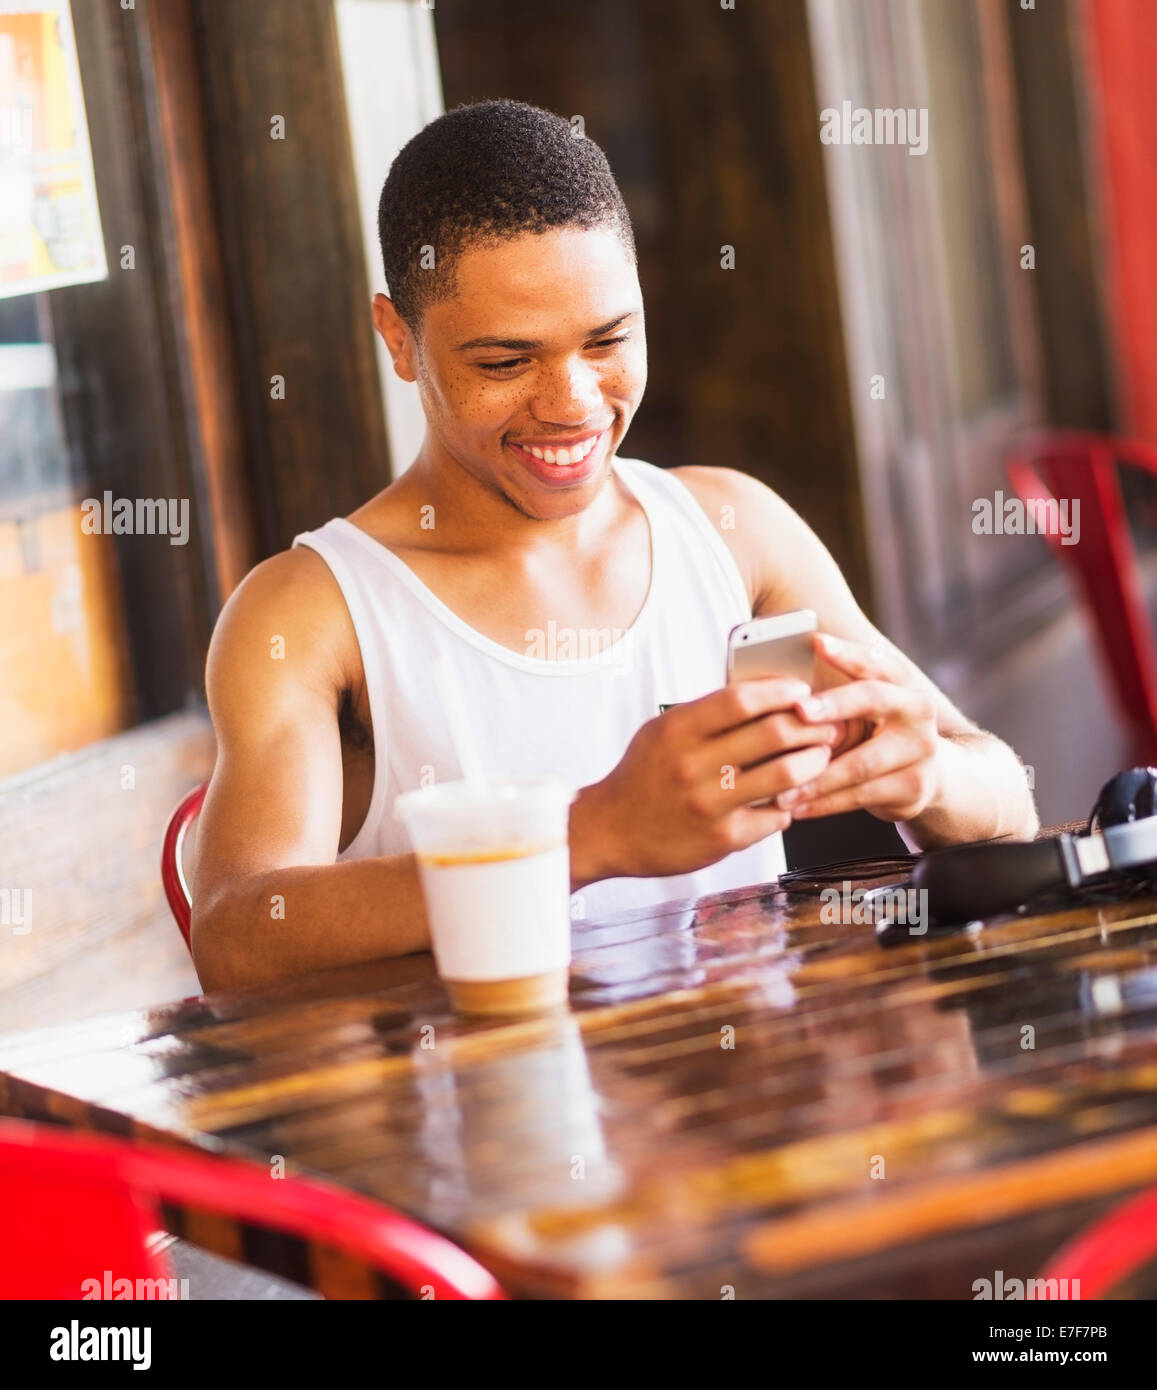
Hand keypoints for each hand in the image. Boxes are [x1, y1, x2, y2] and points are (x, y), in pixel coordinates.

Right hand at [589, 677, 843, 877]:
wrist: (611, 830)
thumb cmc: (643, 776)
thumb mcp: (662, 732)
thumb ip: (706, 714)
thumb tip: (764, 693)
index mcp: (677, 730)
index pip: (741, 700)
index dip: (780, 691)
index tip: (802, 691)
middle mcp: (693, 765)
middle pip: (774, 733)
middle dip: (811, 726)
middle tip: (826, 725)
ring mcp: (710, 804)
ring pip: (786, 774)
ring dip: (814, 762)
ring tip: (820, 756)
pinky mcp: (723, 838)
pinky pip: (776, 815)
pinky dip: (789, 804)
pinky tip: (788, 797)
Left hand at [777, 632, 942, 822]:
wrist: (930, 775)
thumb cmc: (875, 733)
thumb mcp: (863, 708)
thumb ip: (830, 693)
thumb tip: (769, 682)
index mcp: (900, 682)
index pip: (874, 660)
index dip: (847, 652)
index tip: (816, 642)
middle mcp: (916, 710)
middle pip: (873, 700)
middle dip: (834, 705)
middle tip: (800, 711)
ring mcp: (920, 751)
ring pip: (861, 763)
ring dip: (816, 776)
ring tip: (780, 785)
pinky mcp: (913, 788)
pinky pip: (860, 796)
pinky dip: (823, 803)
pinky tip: (795, 807)